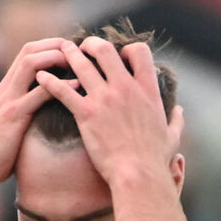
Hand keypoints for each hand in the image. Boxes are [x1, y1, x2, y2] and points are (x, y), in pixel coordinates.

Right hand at [0, 38, 66, 191]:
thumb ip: (20, 117)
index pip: (25, 56)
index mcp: (4, 91)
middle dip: (54, 45)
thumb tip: (38, 120)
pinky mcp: (13, 116)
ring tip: (77, 62)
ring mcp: (8, 101)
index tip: (68, 53)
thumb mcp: (6, 128)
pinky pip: (39, 94)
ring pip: (32, 63)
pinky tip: (77, 85)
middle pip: (28, 51)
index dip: (47, 48)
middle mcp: (4, 90)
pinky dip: (61, 86)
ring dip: (56, 57)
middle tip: (76, 50)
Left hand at [36, 37, 183, 186]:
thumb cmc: (154, 160)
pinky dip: (50, 81)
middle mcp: (125, 88)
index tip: (119, 56)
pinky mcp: (86, 114)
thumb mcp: (171, 137)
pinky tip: (41, 77)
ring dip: (70, 55)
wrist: (137, 175)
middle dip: (91, 44)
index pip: (139, 52)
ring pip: (82, 64)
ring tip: (61, 52)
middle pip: (105, 50)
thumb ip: (175, 120)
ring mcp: (105, 99)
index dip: (127, 49)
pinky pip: (63, 91)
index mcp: (147, 90)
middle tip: (83, 46)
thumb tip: (179, 111)